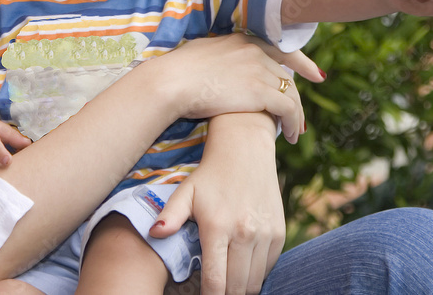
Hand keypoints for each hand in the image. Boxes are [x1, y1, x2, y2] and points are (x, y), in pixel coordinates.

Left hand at [152, 113, 282, 294]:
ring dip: (240, 287)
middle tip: (213, 290)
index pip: (215, 281)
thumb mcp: (185, 192)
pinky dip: (255, 273)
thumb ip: (169, 216)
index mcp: (218, 227)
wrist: (245, 151)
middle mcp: (245, 233)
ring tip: (226, 283)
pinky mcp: (279, 233)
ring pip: (254, 282)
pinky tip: (241, 265)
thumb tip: (154, 233)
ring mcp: (265, 234)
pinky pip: (268, 267)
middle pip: (237, 288)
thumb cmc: (209, 175)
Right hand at [154, 34, 318, 142]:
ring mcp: (258, 70)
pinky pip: (288, 108)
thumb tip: (213, 66)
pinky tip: (290, 136)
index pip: (279, 49)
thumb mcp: (200, 54)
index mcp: (240, 40)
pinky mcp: (260, 91)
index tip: (315, 74)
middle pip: (286, 74)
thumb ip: (216, 58)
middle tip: (299, 116)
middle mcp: (254, 51)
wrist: (171, 82)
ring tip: (295, 132)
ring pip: (291, 92)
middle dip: (297, 95)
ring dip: (296, 114)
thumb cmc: (176, 72)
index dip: (300, 62)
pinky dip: (293, 123)